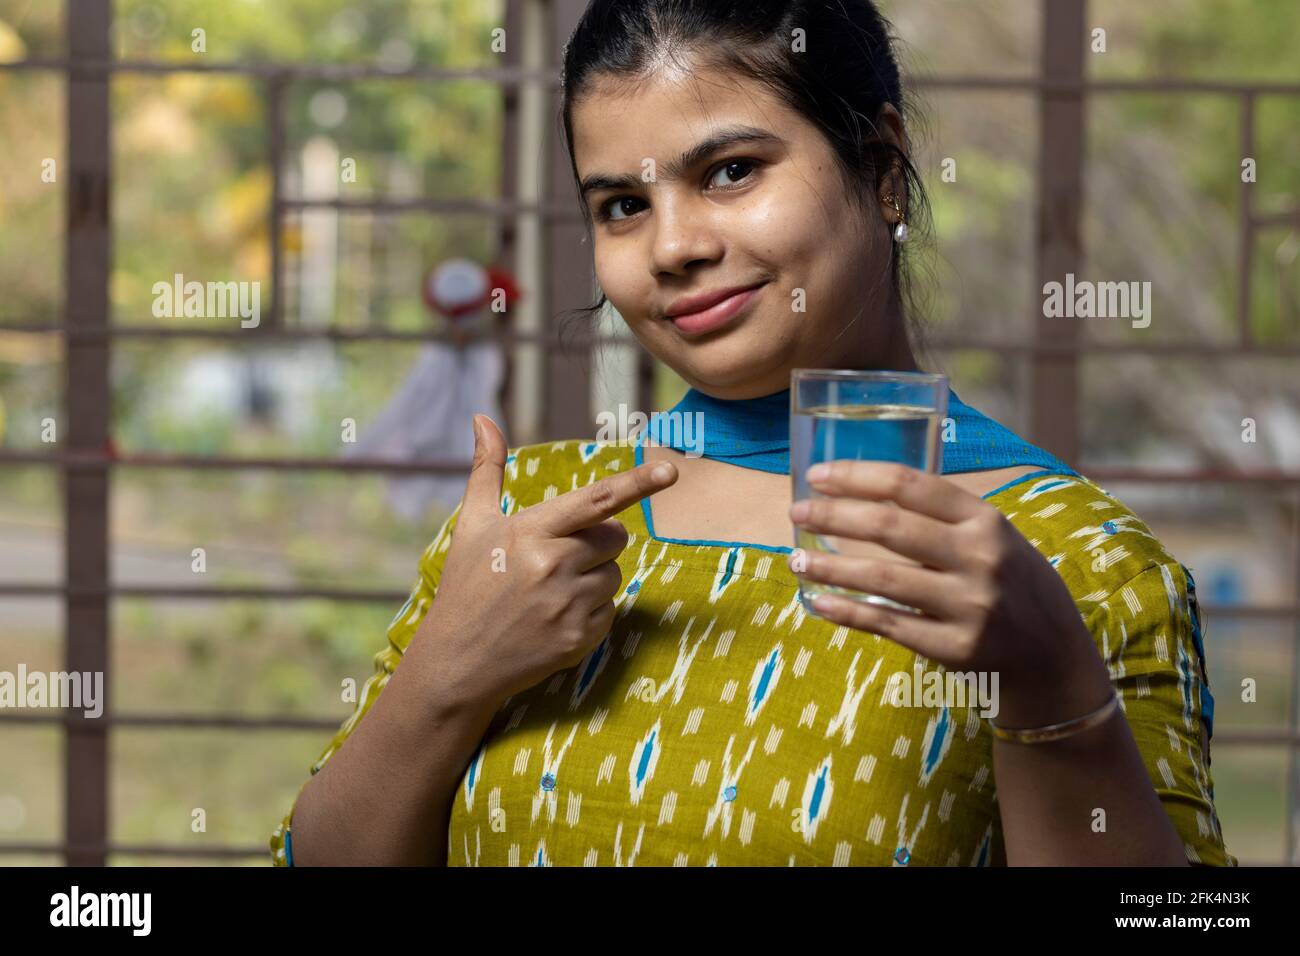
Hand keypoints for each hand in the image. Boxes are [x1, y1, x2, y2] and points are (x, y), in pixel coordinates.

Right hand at [415, 415, 677, 706]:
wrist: (457, 661)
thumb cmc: (466, 585)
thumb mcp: (472, 524)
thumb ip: (487, 469)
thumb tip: (481, 417)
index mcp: (530, 531)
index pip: (595, 501)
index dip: (637, 483)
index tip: (669, 471)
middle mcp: (552, 565)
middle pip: (615, 536)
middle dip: (598, 541)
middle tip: (560, 557)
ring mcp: (568, 605)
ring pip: (615, 573)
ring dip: (594, 577)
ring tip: (551, 591)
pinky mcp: (580, 639)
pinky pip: (612, 609)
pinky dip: (592, 611)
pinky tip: (556, 617)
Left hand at [788, 461, 1100, 693]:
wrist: (1054, 657)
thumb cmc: (1012, 584)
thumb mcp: (995, 537)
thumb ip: (944, 517)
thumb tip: (864, 494)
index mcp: (986, 521)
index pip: (911, 486)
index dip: (858, 477)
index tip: (818, 475)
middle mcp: (980, 559)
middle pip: (890, 529)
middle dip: (834, 517)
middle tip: (797, 511)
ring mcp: (968, 606)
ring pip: (882, 580)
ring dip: (831, 567)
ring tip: (795, 559)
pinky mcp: (954, 648)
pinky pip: (888, 625)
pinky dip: (847, 612)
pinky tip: (818, 601)